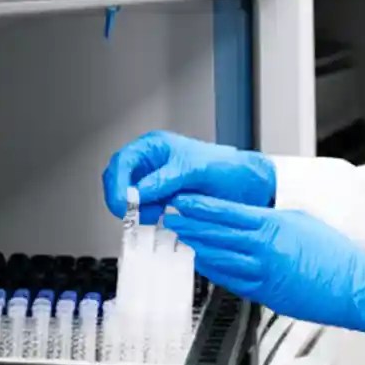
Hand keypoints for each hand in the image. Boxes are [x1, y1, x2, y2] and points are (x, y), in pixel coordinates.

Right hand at [102, 131, 275, 223]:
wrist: (247, 186)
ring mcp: (153, 183)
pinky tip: (161, 218)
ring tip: (156, 214)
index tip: (124, 202)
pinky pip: (142, 211)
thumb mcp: (196, 170)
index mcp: (154, 146)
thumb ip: (166, 179)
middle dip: (124, 200)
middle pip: (118, 182)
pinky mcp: (160, 201)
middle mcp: (150, 163)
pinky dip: (146, 217)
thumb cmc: (227, 168)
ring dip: (136, 211)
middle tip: (138, 213)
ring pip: (128, 199)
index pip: (122, 162)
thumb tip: (138, 191)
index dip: (117, 183)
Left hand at [165, 194, 364, 346]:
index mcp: (274, 224)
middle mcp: (264, 247)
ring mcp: (261, 272)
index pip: (227, 212)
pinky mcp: (264, 293)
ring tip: (181, 239)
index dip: (201, 207)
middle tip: (171, 218)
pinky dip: (213, 271)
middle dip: (190, 225)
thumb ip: (274, 219)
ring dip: (196, 247)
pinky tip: (203, 264)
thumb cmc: (335, 255)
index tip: (183, 201)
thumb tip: (253, 218)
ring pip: (218, 258)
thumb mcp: (303, 223)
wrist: (352, 286)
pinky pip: (230, 281)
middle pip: (216, 234)